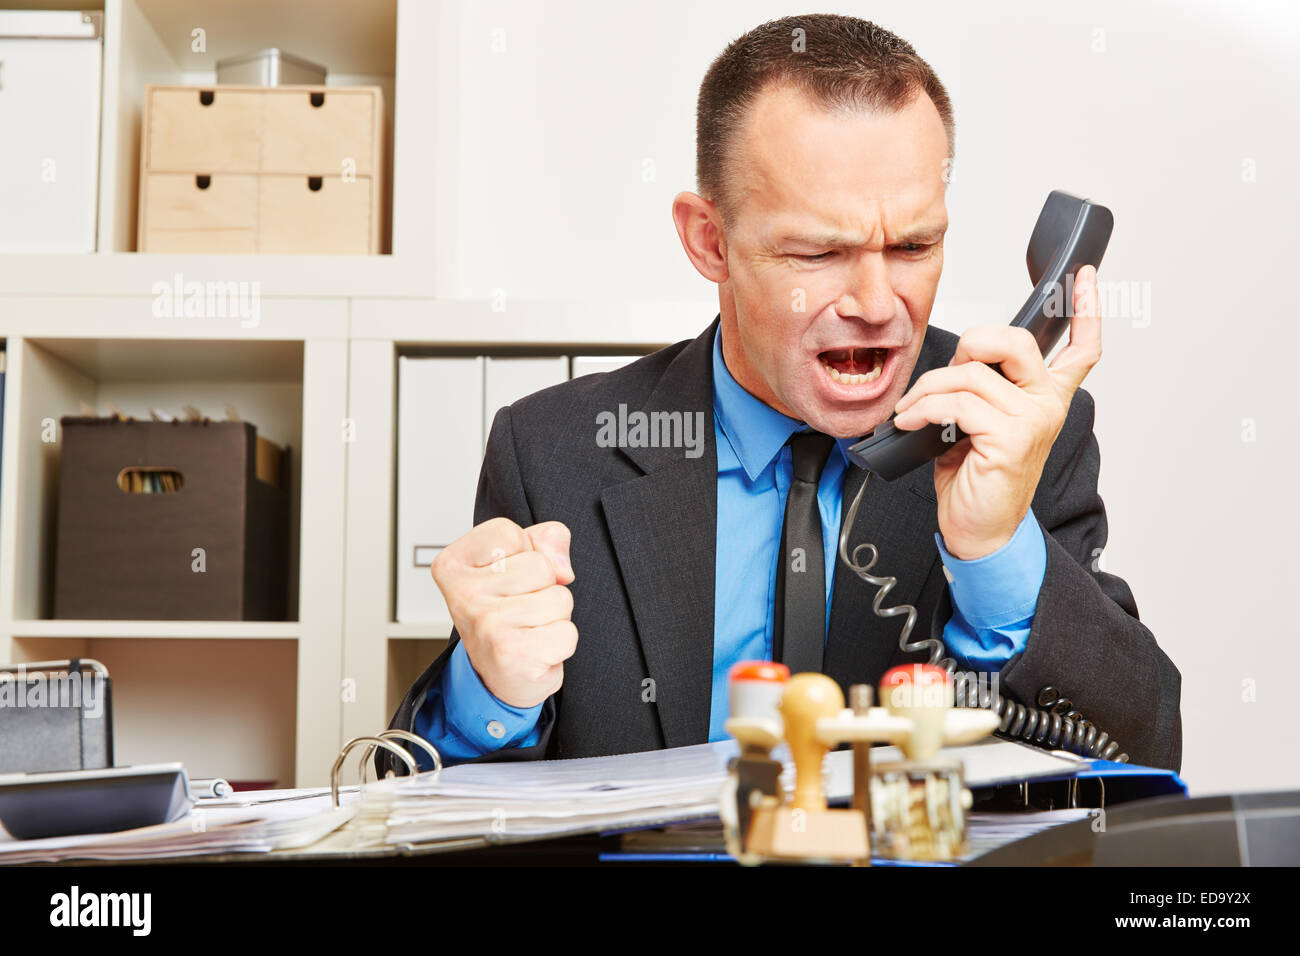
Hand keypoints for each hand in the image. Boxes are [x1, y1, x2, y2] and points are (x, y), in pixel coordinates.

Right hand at [430, 517, 576, 707]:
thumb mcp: (517, 560)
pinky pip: (567, 633)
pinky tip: (535, 649)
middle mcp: (463, 594)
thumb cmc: (505, 611)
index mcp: (454, 564)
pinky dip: (560, 644)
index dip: (523, 551)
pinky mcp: (513, 655)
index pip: (509, 533)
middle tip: (520, 607)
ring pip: (559, 599)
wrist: (496, 675)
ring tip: (528, 627)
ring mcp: (487, 625)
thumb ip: (545, 539)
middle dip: (544, 586)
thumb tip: (563, 569)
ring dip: (554, 615)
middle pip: (540, 566)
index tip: (506, 575)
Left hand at [891, 265, 1101, 558]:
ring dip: (927, 389)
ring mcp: (1033, 420)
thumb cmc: (976, 478)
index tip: (1081, 277)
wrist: (977, 530)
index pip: (1081, 348)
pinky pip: (957, 402)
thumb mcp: (976, 424)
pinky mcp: (1010, 438)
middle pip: (1013, 341)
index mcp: (1046, 397)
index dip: (1085, 308)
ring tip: (911, 411)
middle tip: (941, 376)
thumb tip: (952, 365)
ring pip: (970, 374)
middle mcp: (1047, 405)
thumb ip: (977, 388)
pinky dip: (923, 408)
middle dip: (968, 344)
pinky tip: (910, 422)